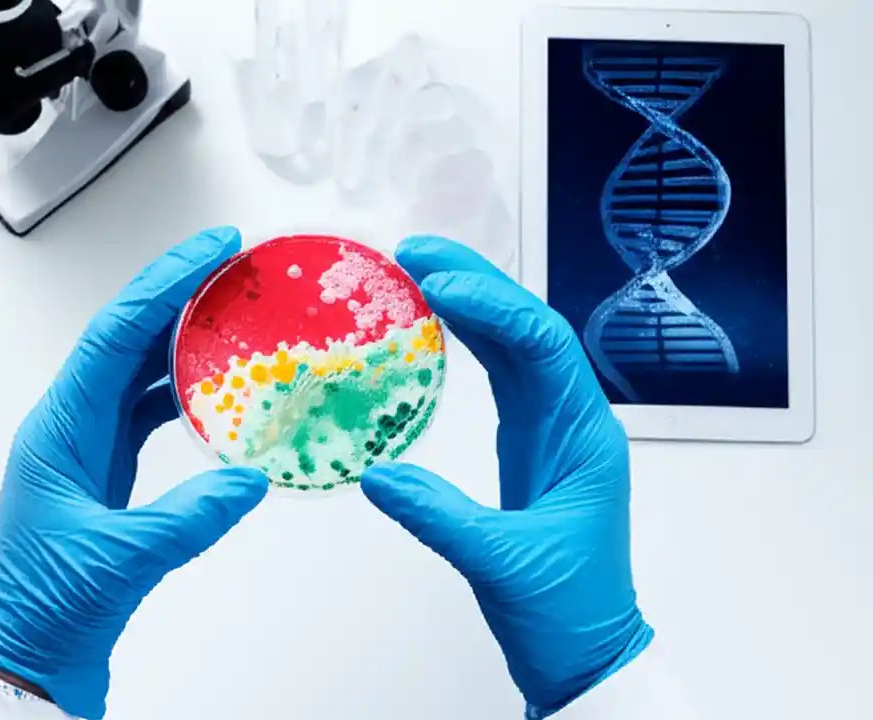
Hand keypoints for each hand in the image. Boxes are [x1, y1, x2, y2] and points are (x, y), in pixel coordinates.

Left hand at [0, 227, 268, 719]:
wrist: (23, 658)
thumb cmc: (41, 609)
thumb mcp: (120, 560)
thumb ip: (190, 519)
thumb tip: (248, 477)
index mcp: (58, 431)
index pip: (114, 335)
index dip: (165, 284)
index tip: (209, 253)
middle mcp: (69, 428)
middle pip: (126, 339)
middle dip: (179, 294)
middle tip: (231, 265)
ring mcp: (86, 448)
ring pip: (136, 371)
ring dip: (182, 339)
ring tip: (231, 311)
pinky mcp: (104, 473)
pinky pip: (145, 412)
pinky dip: (182, 392)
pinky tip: (214, 387)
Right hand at [361, 236, 652, 716]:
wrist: (586, 653)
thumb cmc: (568, 613)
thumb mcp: (502, 566)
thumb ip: (440, 517)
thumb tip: (378, 473)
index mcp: (584, 437)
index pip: (544, 345)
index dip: (494, 304)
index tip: (439, 281)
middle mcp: (571, 421)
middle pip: (528, 329)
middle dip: (476, 283)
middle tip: (415, 252)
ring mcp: (549, 430)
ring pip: (513, 347)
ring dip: (469, 305)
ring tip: (417, 272)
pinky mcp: (526, 445)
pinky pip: (499, 377)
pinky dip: (466, 345)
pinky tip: (433, 326)